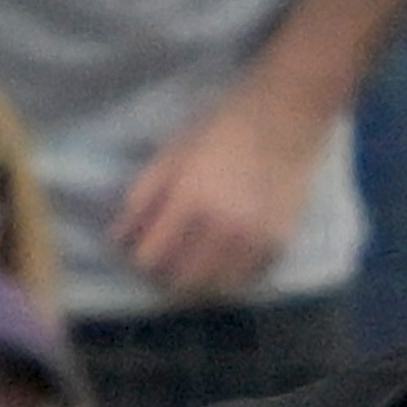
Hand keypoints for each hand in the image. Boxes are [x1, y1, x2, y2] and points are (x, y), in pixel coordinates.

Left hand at [110, 81, 329, 300]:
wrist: (286, 119)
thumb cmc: (221, 129)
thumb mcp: (172, 153)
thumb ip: (143, 195)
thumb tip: (121, 236)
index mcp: (188, 201)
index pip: (151, 258)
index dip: (139, 259)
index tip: (139, 252)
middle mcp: (221, 228)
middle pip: (182, 281)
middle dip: (168, 275)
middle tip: (167, 260)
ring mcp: (253, 240)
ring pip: (217, 287)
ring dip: (201, 280)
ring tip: (196, 263)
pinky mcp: (279, 244)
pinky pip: (247, 278)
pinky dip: (232, 275)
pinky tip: (228, 257)